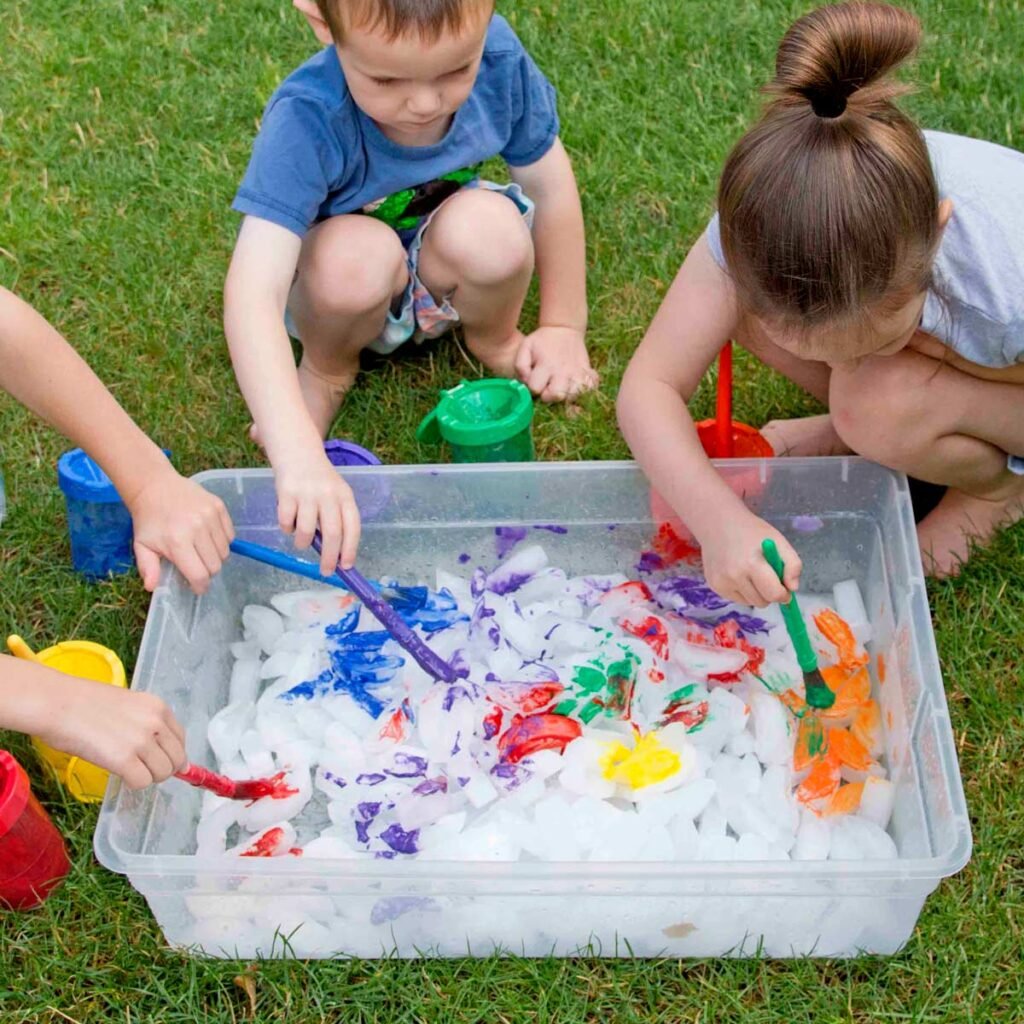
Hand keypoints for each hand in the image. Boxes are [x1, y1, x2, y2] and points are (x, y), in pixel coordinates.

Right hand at [37, 675, 186, 788]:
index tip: (160, 761)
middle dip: (161, 769)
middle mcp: (155, 723)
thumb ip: (148, 724)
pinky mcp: (123, 760)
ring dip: (147, 776)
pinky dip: (133, 783)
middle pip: (175, 760)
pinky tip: (119, 773)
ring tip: (127, 769)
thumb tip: (163, 750)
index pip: (181, 739)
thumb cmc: (84, 703)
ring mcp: (141, 741)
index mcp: (158, 707)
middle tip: (140, 768)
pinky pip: (142, 782)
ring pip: (161, 773)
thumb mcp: (128, 704)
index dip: (172, 754)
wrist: (57, 704)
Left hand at [127, 468, 234, 593]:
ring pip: (225, 551)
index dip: (200, 585)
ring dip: (215, 556)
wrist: (155, 487)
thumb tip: (151, 587)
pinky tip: (208, 537)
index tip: (197, 586)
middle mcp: (197, 529)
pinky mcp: (219, 506)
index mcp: (177, 542)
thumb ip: (148, 568)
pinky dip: (222, 541)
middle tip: (197, 566)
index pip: (200, 574)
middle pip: (215, 565)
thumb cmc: (149, 520)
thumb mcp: (141, 545)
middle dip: (207, 571)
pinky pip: (230, 535)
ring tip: (201, 550)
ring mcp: (210, 516)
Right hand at [274, 447, 360, 572]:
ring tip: (302, 539)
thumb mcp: (335, 495)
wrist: (298, 453)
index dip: (350, 549)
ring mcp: (307, 493)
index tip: (346, 567)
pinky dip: (287, 529)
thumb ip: (336, 519)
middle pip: (332, 533)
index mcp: (345, 496)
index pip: (352, 527)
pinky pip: (286, 522)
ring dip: (303, 543)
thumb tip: (335, 555)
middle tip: (325, 571)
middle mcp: (328, 494)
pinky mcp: (286, 493)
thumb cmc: (320, 482)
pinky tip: (289, 521)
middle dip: (329, 557)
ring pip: (306, 531)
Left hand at [514, 325, 598, 402]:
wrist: (564, 328)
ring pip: (574, 396)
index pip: (536, 389)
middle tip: (548, 389)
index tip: (536, 383)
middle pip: (557, 396)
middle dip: (550, 397)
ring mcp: (578, 372)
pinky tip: (576, 386)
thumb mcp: (526, 347)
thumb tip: (526, 382)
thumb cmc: (542, 341)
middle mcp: (563, 371)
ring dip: (566, 396)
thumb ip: (521, 366)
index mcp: (546, 365)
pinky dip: (585, 390)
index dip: (534, 389)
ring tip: (562, 387)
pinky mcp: (588, 373)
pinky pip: (591, 388)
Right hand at [699, 512, 801, 606]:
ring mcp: (721, 582)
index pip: (773, 594)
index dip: (783, 594)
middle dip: (769, 593)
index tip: (784, 588)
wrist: (718, 523)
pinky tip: (738, 574)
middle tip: (766, 575)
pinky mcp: (714, 586)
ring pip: (750, 602)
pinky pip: (737, 599)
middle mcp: (733, 576)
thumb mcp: (778, 541)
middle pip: (762, 602)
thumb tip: (792, 588)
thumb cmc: (752, 531)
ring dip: (756, 593)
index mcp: (752, 563)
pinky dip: (743, 591)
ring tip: (751, 572)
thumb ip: (793, 564)